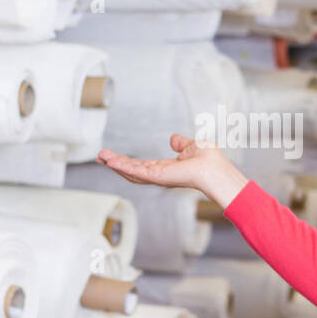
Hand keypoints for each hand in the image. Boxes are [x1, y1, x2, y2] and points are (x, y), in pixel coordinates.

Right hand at [97, 133, 248, 207]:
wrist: (215, 169)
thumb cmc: (210, 160)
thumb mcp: (192, 146)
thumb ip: (181, 144)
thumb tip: (173, 140)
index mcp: (166, 169)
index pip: (141, 166)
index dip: (126, 161)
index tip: (113, 156)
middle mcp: (159, 175)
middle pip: (132, 170)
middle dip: (116, 163)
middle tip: (100, 156)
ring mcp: (158, 178)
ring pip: (131, 172)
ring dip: (116, 165)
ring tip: (101, 157)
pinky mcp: (158, 177)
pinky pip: (137, 172)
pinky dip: (123, 167)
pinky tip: (112, 162)